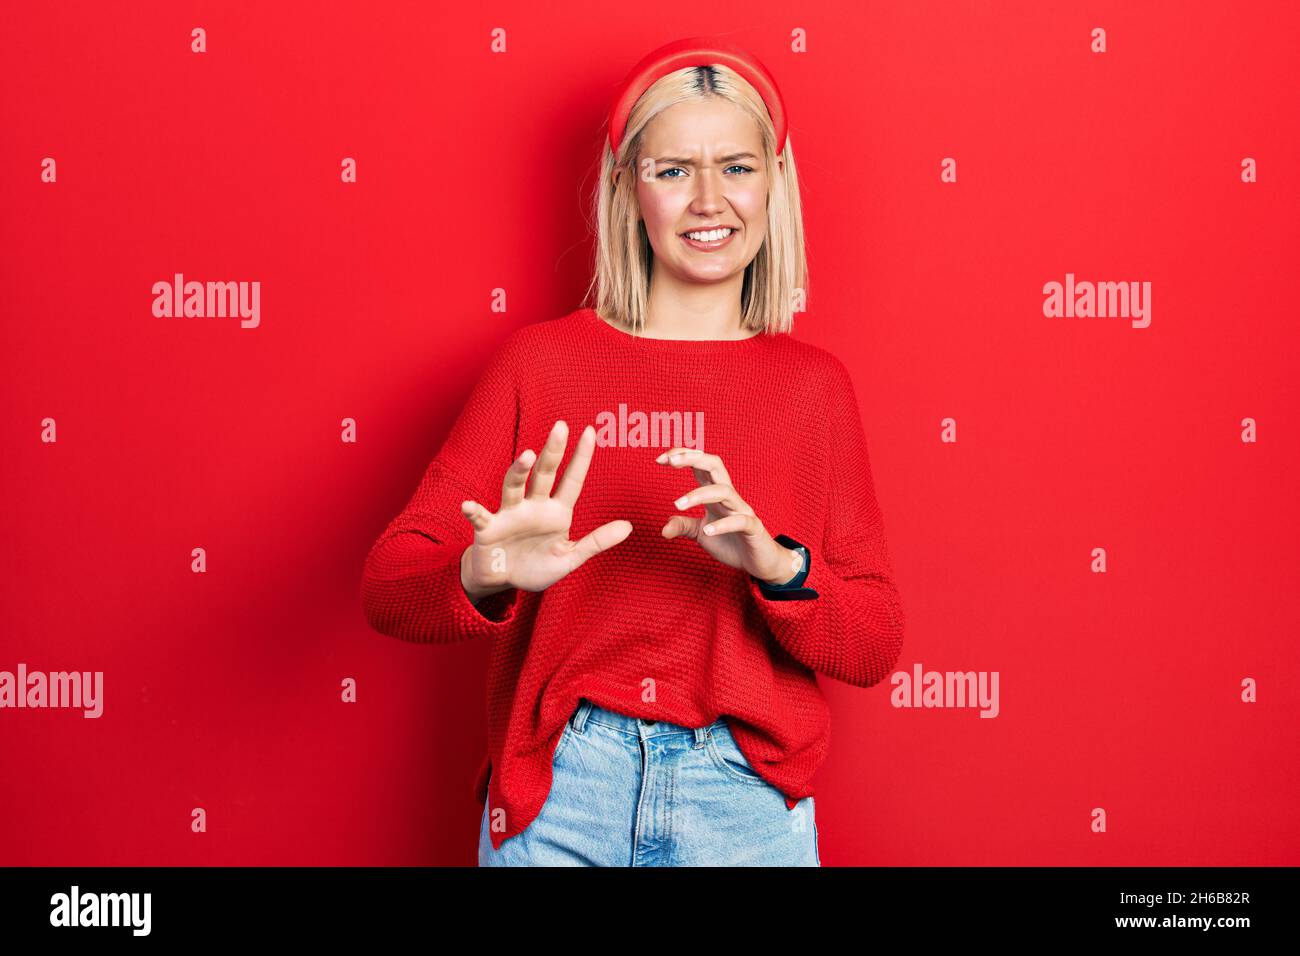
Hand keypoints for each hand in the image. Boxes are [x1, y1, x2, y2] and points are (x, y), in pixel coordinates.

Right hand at [459, 420, 632, 601]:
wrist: (502, 580)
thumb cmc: (536, 565)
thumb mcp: (570, 557)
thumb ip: (597, 542)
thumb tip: (629, 527)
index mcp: (556, 512)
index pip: (571, 480)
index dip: (581, 458)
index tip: (590, 432)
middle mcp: (533, 506)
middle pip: (543, 474)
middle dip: (552, 451)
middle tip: (561, 427)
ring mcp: (510, 514)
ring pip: (514, 487)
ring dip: (518, 471)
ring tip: (526, 456)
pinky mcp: (488, 528)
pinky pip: (481, 517)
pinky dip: (474, 511)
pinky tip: (469, 506)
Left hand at [655, 447, 801, 585]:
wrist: (759, 562)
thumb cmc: (731, 543)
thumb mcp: (700, 534)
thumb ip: (683, 526)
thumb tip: (663, 528)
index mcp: (716, 494)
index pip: (701, 465)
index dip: (683, 456)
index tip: (660, 459)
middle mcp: (729, 497)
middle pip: (715, 465)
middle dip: (693, 459)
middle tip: (670, 461)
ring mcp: (742, 510)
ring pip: (724, 491)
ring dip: (698, 495)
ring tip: (677, 505)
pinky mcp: (753, 528)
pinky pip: (739, 521)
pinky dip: (723, 525)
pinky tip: (707, 531)